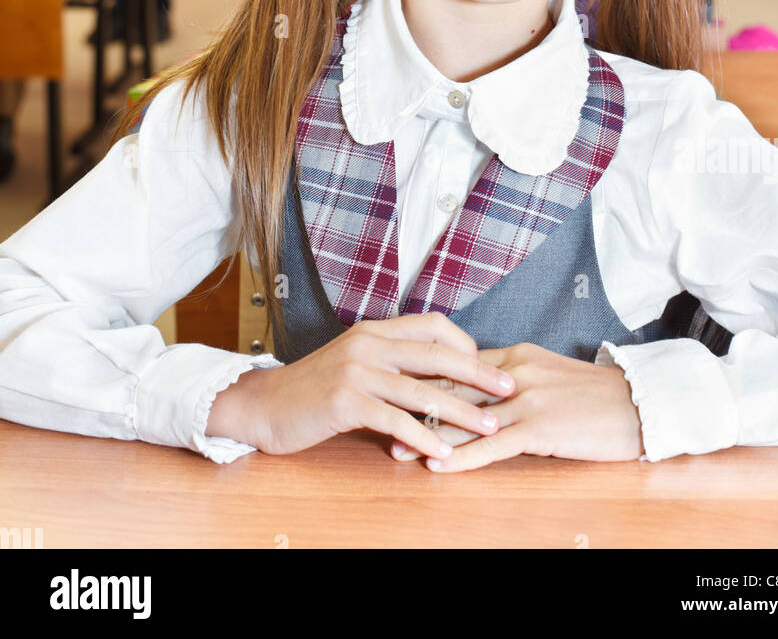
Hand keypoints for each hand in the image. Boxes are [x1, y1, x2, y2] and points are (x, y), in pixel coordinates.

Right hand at [206, 311, 515, 458]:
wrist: (265, 405)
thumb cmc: (317, 387)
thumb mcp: (358, 361)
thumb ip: (394, 361)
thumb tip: (442, 374)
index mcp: (376, 329)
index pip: (434, 325)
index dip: (466, 345)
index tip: (490, 368)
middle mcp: (369, 343)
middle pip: (437, 354)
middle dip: (479, 374)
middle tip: (510, 390)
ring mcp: (357, 371)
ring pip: (421, 390)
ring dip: (460, 412)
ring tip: (489, 428)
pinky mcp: (345, 401)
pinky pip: (394, 420)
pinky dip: (423, 437)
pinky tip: (443, 452)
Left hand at [388, 342, 643, 472]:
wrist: (640, 404)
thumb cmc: (596, 395)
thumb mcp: (550, 375)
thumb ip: (514, 378)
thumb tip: (481, 389)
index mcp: (516, 356)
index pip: (458, 364)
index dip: (424, 378)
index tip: (393, 387)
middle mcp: (515, 373)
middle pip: (453, 389)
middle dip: (413, 405)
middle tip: (378, 417)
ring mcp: (527, 400)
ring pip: (466, 419)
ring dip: (427, 435)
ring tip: (394, 448)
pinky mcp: (541, 429)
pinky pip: (492, 446)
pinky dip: (462, 457)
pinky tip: (438, 467)